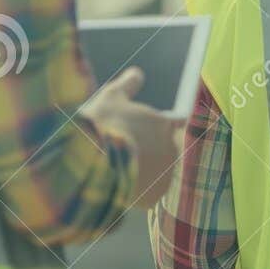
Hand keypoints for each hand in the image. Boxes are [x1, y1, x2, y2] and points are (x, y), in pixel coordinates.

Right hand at [81, 68, 185, 208]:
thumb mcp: (111, 97)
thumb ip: (128, 85)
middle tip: (126, 149)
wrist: (91, 160)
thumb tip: (138, 72)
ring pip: (156, 172)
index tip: (164, 126)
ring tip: (117, 166)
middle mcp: (171, 149)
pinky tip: (118, 183)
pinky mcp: (155, 196)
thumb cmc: (102, 124)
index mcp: (165, 124)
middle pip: (165, 150)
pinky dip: (136, 190)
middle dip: (149, 150)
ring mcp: (165, 174)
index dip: (169, 125)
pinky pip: (148, 193)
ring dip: (142, 170)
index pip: (178, 123)